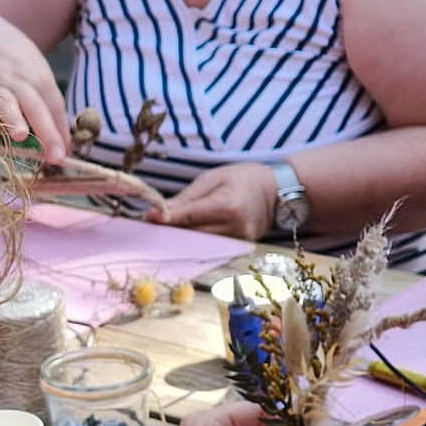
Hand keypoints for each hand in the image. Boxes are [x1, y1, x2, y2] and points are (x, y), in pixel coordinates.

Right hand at [0, 4, 70, 162]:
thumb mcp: (25, 61)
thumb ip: (38, 89)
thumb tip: (54, 124)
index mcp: (36, 71)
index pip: (54, 103)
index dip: (60, 129)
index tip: (66, 151)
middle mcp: (18, 75)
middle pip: (37, 104)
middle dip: (48, 131)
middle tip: (57, 156)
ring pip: (7, 99)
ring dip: (13, 117)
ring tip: (20, 134)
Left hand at [150, 163, 275, 239]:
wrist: (277, 191)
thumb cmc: (242, 178)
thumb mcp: (213, 178)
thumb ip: (187, 197)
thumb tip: (159, 212)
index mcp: (227, 205)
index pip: (190, 216)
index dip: (167, 219)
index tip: (147, 218)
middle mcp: (235, 227)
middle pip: (192, 235)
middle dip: (170, 231)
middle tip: (151, 224)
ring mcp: (239, 240)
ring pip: (200, 244)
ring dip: (181, 238)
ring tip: (164, 230)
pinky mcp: (241, 247)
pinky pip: (212, 246)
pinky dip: (196, 242)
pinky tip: (184, 236)